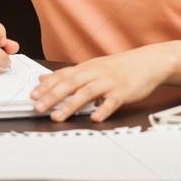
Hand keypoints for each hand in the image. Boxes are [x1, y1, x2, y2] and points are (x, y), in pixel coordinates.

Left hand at [30, 46, 174, 121]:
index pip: (62, 76)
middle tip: (38, 107)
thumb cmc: (119, 67)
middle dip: (52, 96)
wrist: (148, 62)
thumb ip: (68, 74)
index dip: (46, 86)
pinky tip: (95, 118)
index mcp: (86, 68)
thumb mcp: (92, 67)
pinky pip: (112, 101)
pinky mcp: (123, 92)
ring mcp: (109, 82)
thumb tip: (43, 78)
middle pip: (70, 84)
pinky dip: (103, 110)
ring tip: (57, 116)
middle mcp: (95, 73)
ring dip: (70, 105)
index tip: (32, 95)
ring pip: (86, 93)